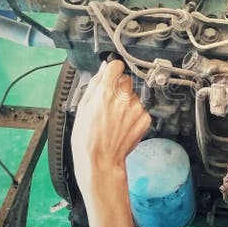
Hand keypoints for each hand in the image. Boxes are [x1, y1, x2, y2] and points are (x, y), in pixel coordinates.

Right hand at [71, 60, 151, 197]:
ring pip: (133, 95)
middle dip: (118, 88)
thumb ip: (95, 84)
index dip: (112, 70)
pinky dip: (133, 114)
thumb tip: (104, 68)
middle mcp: (124, 98)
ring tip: (114, 118)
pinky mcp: (145, 119)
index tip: (110, 75)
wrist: (101, 160)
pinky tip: (122, 125)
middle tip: (109, 104)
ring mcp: (136, 109)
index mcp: (106, 92)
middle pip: (126, 80)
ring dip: (126, 102)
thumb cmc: (87, 137)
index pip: (116, 66)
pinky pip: (140, 109)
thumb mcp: (82, 107)